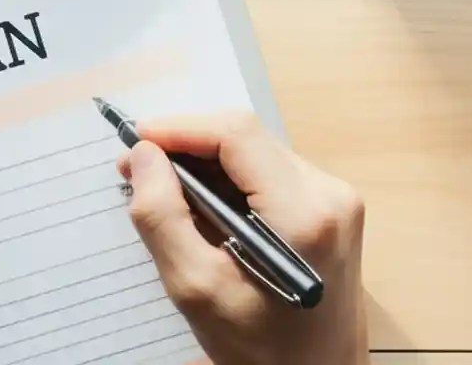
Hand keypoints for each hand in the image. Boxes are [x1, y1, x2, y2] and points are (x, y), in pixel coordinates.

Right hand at [119, 114, 367, 364]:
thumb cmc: (258, 349)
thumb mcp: (196, 288)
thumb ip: (163, 216)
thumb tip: (143, 155)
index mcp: (303, 212)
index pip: (236, 134)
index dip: (180, 128)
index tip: (135, 143)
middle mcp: (330, 194)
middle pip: (246, 140)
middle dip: (186, 147)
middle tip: (137, 170)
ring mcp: (336, 201)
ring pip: (256, 154)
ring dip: (205, 164)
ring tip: (163, 192)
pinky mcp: (332, 211)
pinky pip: (269, 175)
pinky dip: (229, 182)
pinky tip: (202, 208)